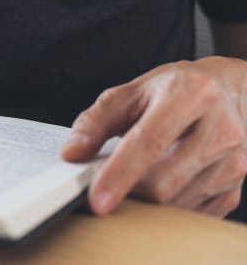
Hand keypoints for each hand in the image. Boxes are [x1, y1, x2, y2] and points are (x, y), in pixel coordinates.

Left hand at [61, 57, 246, 217]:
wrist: (234, 90)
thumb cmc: (179, 89)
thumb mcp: (133, 91)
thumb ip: (96, 120)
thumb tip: (72, 153)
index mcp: (191, 95)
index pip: (149, 142)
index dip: (119, 173)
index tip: (96, 199)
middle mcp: (220, 129)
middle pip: (162, 182)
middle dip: (127, 187)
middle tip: (109, 178)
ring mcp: (234, 163)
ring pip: (175, 203)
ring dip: (145, 197)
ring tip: (141, 171)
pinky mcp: (235, 189)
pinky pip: (190, 213)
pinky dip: (166, 206)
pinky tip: (163, 180)